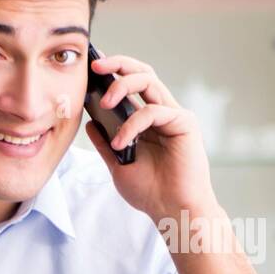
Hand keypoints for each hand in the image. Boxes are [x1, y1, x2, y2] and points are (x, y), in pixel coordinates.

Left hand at [83, 53, 218, 223]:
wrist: (171, 210)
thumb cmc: (150, 191)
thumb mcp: (118, 164)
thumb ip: (105, 143)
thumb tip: (90, 122)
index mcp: (147, 119)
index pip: (132, 85)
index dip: (114, 72)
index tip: (91, 67)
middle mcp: (162, 112)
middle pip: (143, 73)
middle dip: (118, 64)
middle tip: (95, 66)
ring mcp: (174, 115)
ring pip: (149, 82)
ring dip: (122, 86)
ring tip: (103, 104)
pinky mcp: (184, 123)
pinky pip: (153, 112)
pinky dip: (133, 124)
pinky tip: (122, 143)